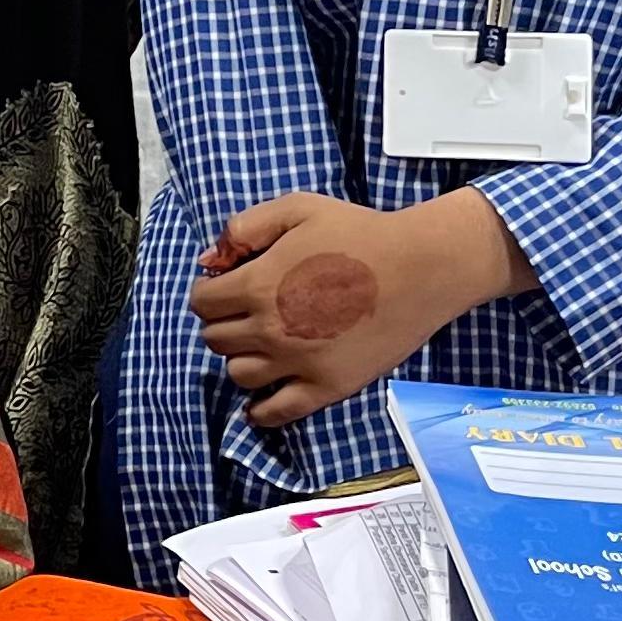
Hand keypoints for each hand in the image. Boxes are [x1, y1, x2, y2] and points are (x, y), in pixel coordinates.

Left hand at [188, 188, 530, 427]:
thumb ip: (245, 227)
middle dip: (222, 323)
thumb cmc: (358, 233)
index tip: (223, 287)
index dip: (208, 292)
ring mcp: (298, 363)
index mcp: (257, 284)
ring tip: (260, 345)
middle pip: (215, 340)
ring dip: (241, 359)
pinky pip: (276, 412)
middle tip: (243, 313)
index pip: (202, 303)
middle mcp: (270, 329)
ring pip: (239, 375)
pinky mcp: (327, 387)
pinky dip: (260, 410)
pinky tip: (260, 400)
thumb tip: (209, 260)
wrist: (419, 267)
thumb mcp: (296, 208)